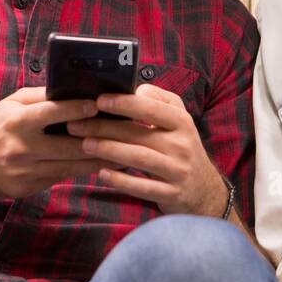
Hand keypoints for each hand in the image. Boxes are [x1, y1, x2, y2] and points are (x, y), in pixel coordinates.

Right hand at [0, 86, 120, 199]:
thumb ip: (40, 97)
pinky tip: (104, 167)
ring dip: (99, 160)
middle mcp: (20, 148)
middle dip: (98, 140)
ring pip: (70, 167)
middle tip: (125, 133)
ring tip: (125, 153)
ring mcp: (25, 171)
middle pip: (67, 146)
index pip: (49, 113)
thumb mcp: (11, 104)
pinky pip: (61, 178)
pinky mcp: (28, 187)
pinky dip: (83, 171)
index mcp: (16, 122)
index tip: (97, 105)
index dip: (74, 109)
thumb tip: (73, 89)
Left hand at [66, 83, 229, 216]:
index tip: (99, 100)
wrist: (204, 190)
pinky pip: (143, 186)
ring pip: (139, 157)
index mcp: (182, 122)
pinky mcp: (172, 193)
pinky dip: (121, 180)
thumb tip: (135, 89)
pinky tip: (101, 174)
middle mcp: (182, 144)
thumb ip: (160, 102)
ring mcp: (178, 170)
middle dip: (104, 128)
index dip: (125, 103)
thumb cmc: (182, 149)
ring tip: (84, 145)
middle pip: (139, 133)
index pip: (152, 108)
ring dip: (109, 150)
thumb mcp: (180, 122)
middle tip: (76, 125)